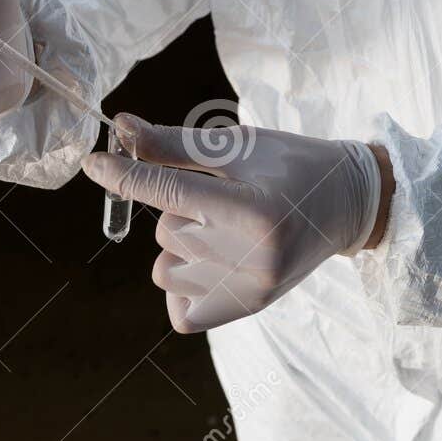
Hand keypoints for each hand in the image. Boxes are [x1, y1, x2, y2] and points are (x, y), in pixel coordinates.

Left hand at [83, 115, 385, 332]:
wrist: (347, 205)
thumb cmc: (292, 166)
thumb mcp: (238, 146)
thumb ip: (175, 144)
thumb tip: (121, 130)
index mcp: (256, 210)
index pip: (170, 192)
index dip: (125, 175)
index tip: (94, 164)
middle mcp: (255, 259)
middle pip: (167, 231)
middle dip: (180, 208)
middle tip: (225, 196)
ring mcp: (251, 291)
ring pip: (166, 267)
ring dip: (181, 246)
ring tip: (225, 228)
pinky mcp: (246, 311)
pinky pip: (179, 309)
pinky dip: (182, 283)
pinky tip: (210, 262)